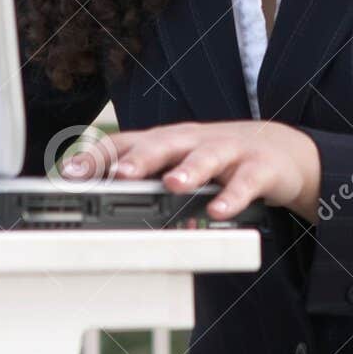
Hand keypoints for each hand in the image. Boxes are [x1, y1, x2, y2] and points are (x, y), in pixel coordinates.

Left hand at [61, 119, 321, 223]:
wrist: (282, 152)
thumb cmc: (219, 162)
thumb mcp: (178, 166)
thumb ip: (144, 183)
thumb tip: (95, 210)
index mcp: (167, 143)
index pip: (126, 143)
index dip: (98, 158)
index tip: (70, 176)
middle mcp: (193, 142)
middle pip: (163, 144)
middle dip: (140, 159)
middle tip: (120, 175)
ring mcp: (228, 151)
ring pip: (205, 157)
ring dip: (188, 170)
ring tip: (172, 185)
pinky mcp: (260, 168)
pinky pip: (245, 182)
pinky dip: (232, 196)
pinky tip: (219, 210)